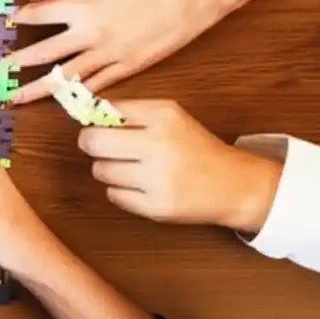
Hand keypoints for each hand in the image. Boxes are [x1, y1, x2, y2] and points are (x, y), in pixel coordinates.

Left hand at [7, 0, 232, 103]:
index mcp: (82, 5)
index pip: (36, 17)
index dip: (17, 22)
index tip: (3, 27)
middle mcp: (90, 34)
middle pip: (42, 55)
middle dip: (15, 65)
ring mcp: (110, 54)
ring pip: (66, 78)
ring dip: (37, 90)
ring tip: (16, 98)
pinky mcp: (129, 67)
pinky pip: (96, 86)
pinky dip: (76, 95)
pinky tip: (60, 102)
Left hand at [77, 100, 281, 232]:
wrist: (234, 185)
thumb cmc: (194, 148)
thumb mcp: (170, 117)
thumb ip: (130, 112)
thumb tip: (85, 112)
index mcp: (164, 116)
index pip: (104, 111)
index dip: (95, 119)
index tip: (97, 124)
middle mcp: (160, 144)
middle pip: (93, 141)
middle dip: (90, 143)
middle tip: (98, 145)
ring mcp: (158, 178)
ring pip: (100, 170)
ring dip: (107, 168)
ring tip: (129, 167)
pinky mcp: (156, 207)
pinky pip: (112, 195)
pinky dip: (120, 190)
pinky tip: (140, 185)